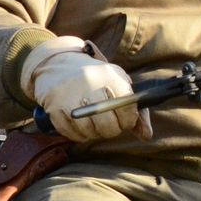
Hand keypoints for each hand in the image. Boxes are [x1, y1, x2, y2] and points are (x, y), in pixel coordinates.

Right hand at [23, 37, 144, 143]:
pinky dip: (77, 134)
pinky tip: (79, 125)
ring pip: (89, 132)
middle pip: (108, 125)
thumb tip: (146, 135)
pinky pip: (71, 133)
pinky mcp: (54, 106)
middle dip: (112, 130)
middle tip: (109, 125)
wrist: (57, 64)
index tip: (125, 120)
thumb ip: (135, 109)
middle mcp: (90, 83)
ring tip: (93, 124)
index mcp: (110, 75)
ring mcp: (70, 95)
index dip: (129, 120)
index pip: (128, 109)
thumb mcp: (117, 83)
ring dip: (93, 133)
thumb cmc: (94, 78)